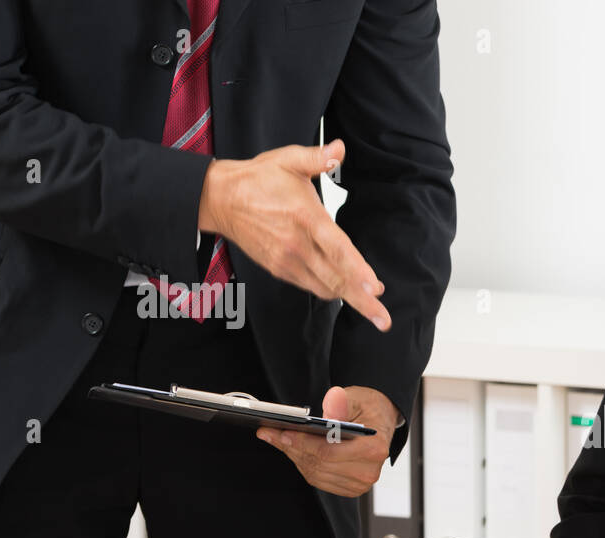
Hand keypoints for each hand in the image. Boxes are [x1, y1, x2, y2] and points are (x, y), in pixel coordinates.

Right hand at [198, 139, 391, 330]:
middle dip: (362, 301)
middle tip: (384, 320)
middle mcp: (297, 245)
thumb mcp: (288, 160)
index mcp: (306, 218)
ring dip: (348, 298)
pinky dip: (329, 290)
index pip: (337, 249)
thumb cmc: (259, 179)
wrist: (220, 199)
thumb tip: (340, 149)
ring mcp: (287, 261)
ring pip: (325, 287)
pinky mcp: (279, 269)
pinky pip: (310, 286)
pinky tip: (344, 291)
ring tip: (372, 308)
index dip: (357, 271)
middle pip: (336, 278)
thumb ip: (317, 157)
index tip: (375, 288)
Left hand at [256, 386, 399, 496]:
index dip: (303, 443)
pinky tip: (296, 450)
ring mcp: (360, 483)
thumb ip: (342, 402)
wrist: (379, 424)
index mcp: (374, 449)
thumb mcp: (355, 399)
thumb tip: (333, 400)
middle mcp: (369, 471)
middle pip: (319, 464)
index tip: (283, 433)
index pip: (329, 452)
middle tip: (272, 434)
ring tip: (281, 440)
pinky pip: (319, 480)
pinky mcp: (351, 488)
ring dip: (296, 456)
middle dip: (293, 447)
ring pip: (315, 473)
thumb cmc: (368, 410)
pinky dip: (304, 465)